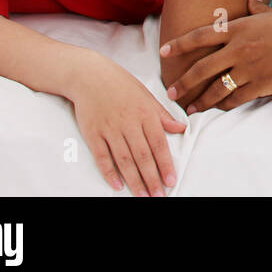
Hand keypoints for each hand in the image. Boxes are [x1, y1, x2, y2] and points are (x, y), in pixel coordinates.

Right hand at [66, 55, 186, 196]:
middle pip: (142, 156)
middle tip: (158, 195)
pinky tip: (117, 186)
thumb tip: (182, 128)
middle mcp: (129, 123)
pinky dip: (109, 173)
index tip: (172, 180)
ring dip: (134, 180)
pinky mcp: (93, 134)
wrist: (90, 75)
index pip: (159, 143)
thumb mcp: (146, 95)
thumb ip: (163, 115)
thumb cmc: (121, 85)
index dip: (166, 164)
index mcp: (145, 113)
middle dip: (152, 178)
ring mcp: (110, 129)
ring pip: (124, 160)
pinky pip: (102, 157)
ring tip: (142, 196)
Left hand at [161, 0, 271, 111]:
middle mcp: (241, 48)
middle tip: (170, 92)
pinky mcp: (263, 84)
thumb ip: (258, 9)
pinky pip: (237, 98)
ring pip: (217, 88)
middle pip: (202, 68)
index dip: (180, 44)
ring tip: (190, 108)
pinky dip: (225, 105)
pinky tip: (217, 109)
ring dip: (201, 100)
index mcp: (240, 27)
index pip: (201, 35)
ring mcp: (251, 68)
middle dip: (183, 82)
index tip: (163, 50)